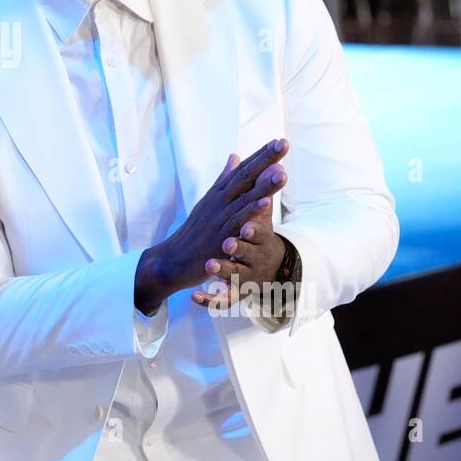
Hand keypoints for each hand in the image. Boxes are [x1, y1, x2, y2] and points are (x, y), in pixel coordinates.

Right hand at [135, 138, 289, 313]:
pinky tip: (266, 203)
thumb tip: (235, 156)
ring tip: (282, 173)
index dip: (261, 155)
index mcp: (219, 192)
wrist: (174, 258)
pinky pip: (238, 223)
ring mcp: (220, 218)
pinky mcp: (220, 237)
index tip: (279, 141)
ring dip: (264, 185)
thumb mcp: (209, 201)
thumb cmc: (195, 231)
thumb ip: (223, 179)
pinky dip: (251, 212)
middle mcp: (220, 201)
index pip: (243, 169)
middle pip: (245, 177)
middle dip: (265, 160)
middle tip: (284, 144)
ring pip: (245, 198)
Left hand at [191, 189, 288, 311]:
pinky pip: (223, 298)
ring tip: (211, 265)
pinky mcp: (236, 290)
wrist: (265, 269)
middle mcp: (255, 255)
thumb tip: (262, 160)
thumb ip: (257, 189)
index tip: (249, 221)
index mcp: (260, 236)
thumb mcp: (259, 215)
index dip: (254, 223)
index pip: (258, 229)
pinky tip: (194, 298)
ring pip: (234, 274)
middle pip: (248, 252)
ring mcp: (246, 274)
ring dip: (223, 270)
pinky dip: (209, 300)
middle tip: (229, 243)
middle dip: (239, 248)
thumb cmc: (259, 236)